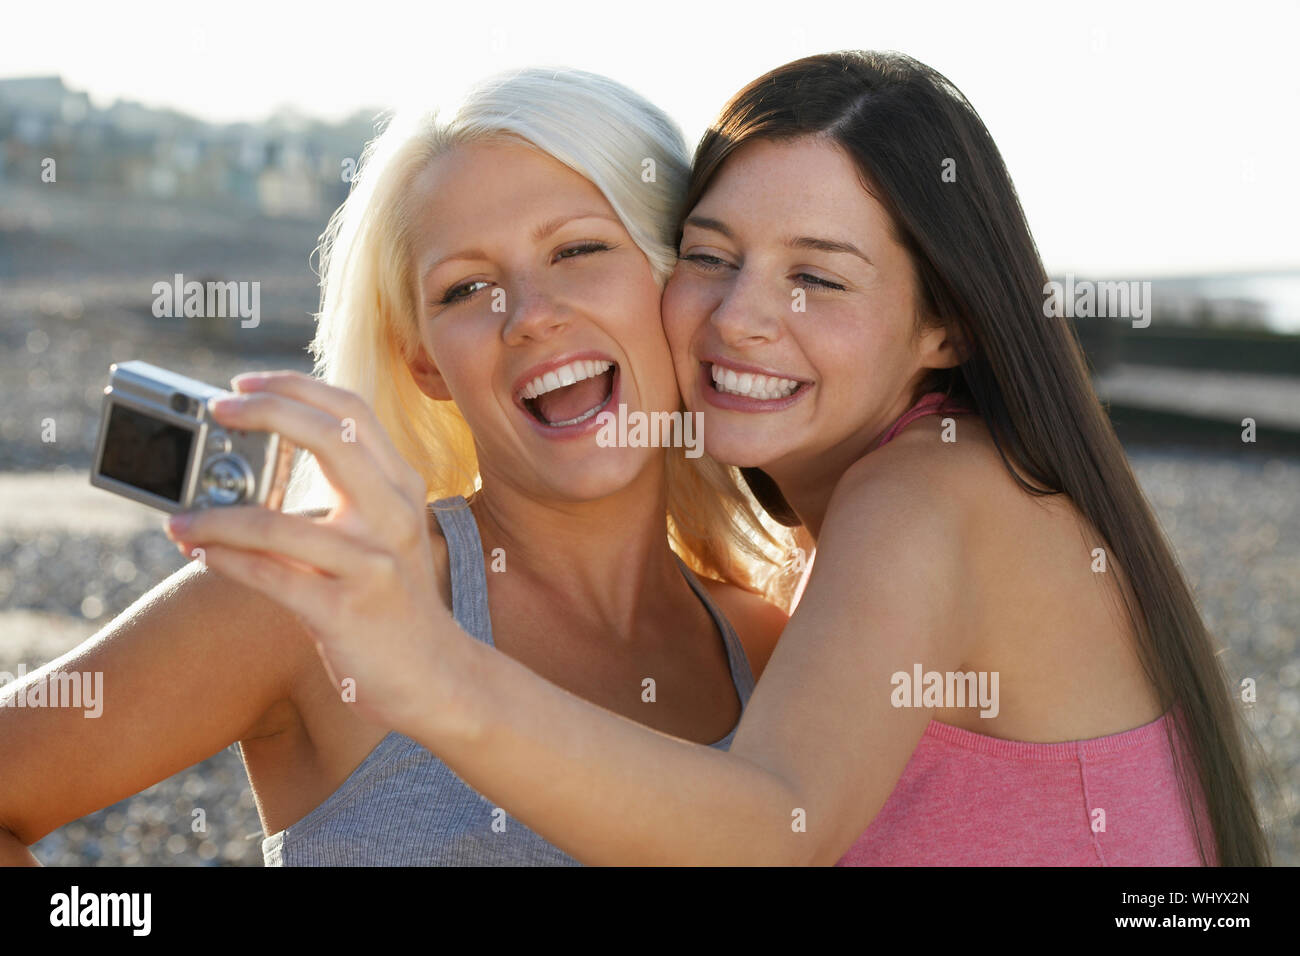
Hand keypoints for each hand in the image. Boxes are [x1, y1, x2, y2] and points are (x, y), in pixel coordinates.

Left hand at [162, 371, 462, 732]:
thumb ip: (343, 495)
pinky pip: (270, 578)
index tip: (243, 385)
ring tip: (181, 519)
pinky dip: (225, 562)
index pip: (351, 412)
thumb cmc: (394, 601)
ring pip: (277, 524)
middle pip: (328, 438)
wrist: (434, 675)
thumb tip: (254, 468)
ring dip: (214, 519)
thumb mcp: (386, 534)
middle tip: (217, 410)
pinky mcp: (346, 611)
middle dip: (264, 413)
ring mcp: (372, 563)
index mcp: (401, 488)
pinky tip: (201, 556)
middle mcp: (393, 516)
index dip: (294, 387)